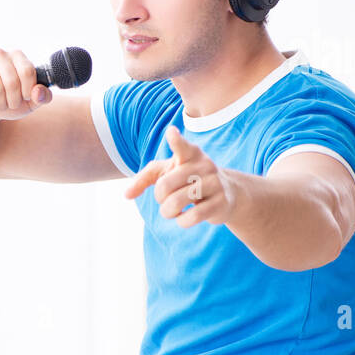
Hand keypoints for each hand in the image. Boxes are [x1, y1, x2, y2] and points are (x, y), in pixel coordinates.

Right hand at [0, 48, 51, 124]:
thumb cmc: (10, 101)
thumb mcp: (31, 102)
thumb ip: (43, 96)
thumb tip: (39, 92)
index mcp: (17, 55)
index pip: (27, 71)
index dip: (28, 90)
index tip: (26, 97)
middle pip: (12, 82)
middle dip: (13, 101)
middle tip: (10, 105)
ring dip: (0, 105)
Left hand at [123, 124, 238, 227]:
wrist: (228, 193)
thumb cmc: (188, 180)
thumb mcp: (166, 173)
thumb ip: (143, 179)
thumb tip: (126, 195)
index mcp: (190, 154)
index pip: (182, 146)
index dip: (176, 140)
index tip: (171, 133)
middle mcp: (204, 165)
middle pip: (165, 186)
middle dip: (159, 197)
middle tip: (165, 199)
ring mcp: (215, 183)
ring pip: (177, 202)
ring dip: (168, 212)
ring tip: (172, 211)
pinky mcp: (222, 202)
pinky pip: (192, 217)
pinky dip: (182, 221)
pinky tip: (185, 217)